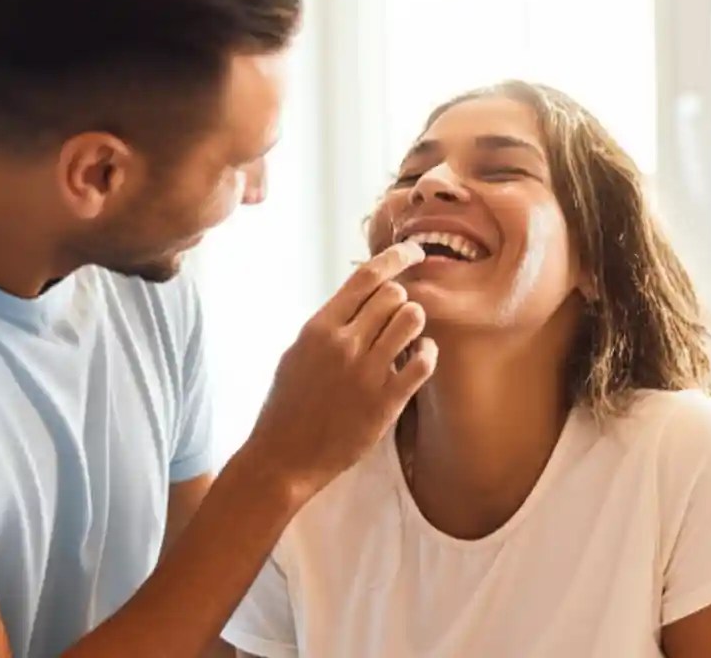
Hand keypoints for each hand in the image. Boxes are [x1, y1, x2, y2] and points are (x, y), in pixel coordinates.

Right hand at [244, 242, 437, 494]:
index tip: (414, 252)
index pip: (367, 276)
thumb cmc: (287, 404)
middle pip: (394, 295)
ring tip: (406, 337)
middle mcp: (344, 344)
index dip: (397, 257)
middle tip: (397, 317)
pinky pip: (424, 361)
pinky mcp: (386, 401)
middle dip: (402, 300)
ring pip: (412, 319)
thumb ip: (329, 325)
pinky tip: (419, 357)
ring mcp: (366, 373)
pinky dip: (427, 353)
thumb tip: (361, 299)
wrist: (283, 458)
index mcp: (319, 327)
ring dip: (415, 323)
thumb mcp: (298, 352)